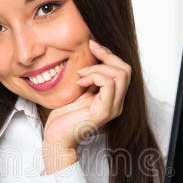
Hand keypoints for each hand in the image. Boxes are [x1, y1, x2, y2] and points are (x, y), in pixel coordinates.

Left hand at [42, 40, 131, 172]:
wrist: (56, 137)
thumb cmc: (64, 116)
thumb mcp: (80, 89)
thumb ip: (90, 77)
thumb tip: (92, 56)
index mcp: (112, 98)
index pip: (122, 69)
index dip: (109, 54)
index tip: (92, 45)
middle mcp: (117, 103)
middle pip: (125, 70)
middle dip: (107, 56)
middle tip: (89, 53)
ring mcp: (112, 108)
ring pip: (120, 75)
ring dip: (99, 68)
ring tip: (81, 74)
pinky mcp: (104, 111)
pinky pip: (108, 84)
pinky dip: (95, 76)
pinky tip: (81, 82)